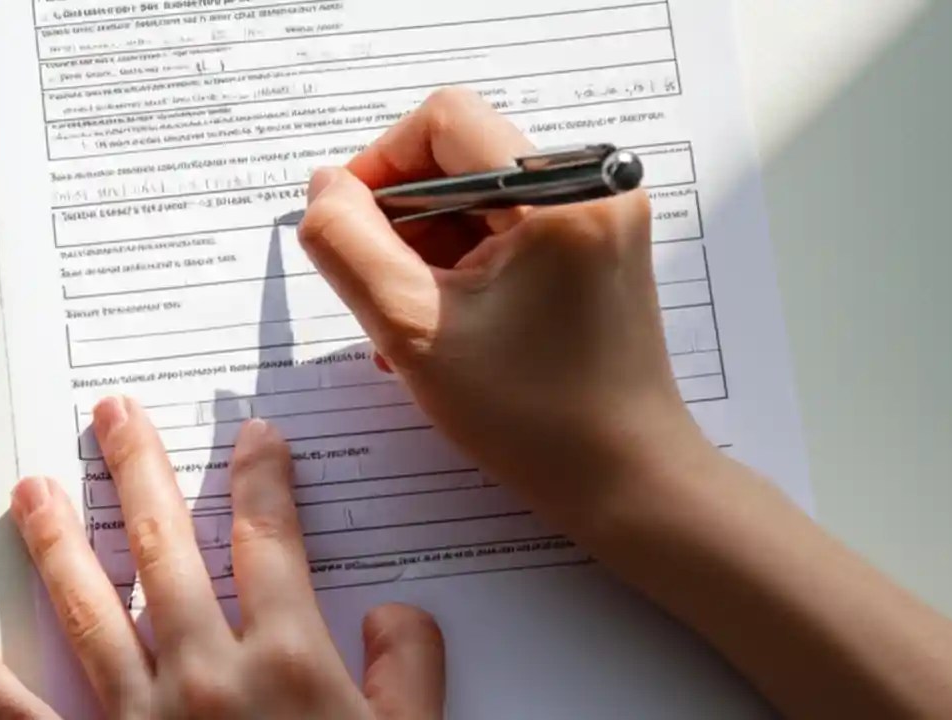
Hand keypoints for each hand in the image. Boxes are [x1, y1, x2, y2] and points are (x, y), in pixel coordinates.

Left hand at [0, 398, 444, 718]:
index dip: (262, 479)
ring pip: (89, 609)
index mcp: (288, 661)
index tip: (253, 437)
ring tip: (33, 489)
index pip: (271, 539)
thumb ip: (412, 669)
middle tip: (113, 416)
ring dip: (59, 541)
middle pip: (167, 549)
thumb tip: (395, 615)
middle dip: (141, 472)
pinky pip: (26, 718)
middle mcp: (206, 675)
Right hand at [299, 87, 716, 530]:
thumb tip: (324, 189)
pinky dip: (465, 267)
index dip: (380, 165)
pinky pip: (510, 229)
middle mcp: (593, 187)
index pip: (444, 122)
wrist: (626, 478)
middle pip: (462, 158)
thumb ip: (349, 247)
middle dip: (405, 222)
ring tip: (412, 325)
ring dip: (430, 251)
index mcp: (558, 194)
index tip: (349, 227)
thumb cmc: (535, 420)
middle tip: (381, 294)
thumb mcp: (413, 331)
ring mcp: (601, 217)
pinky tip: (446, 325)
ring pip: (480, 198)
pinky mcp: (597, 248)